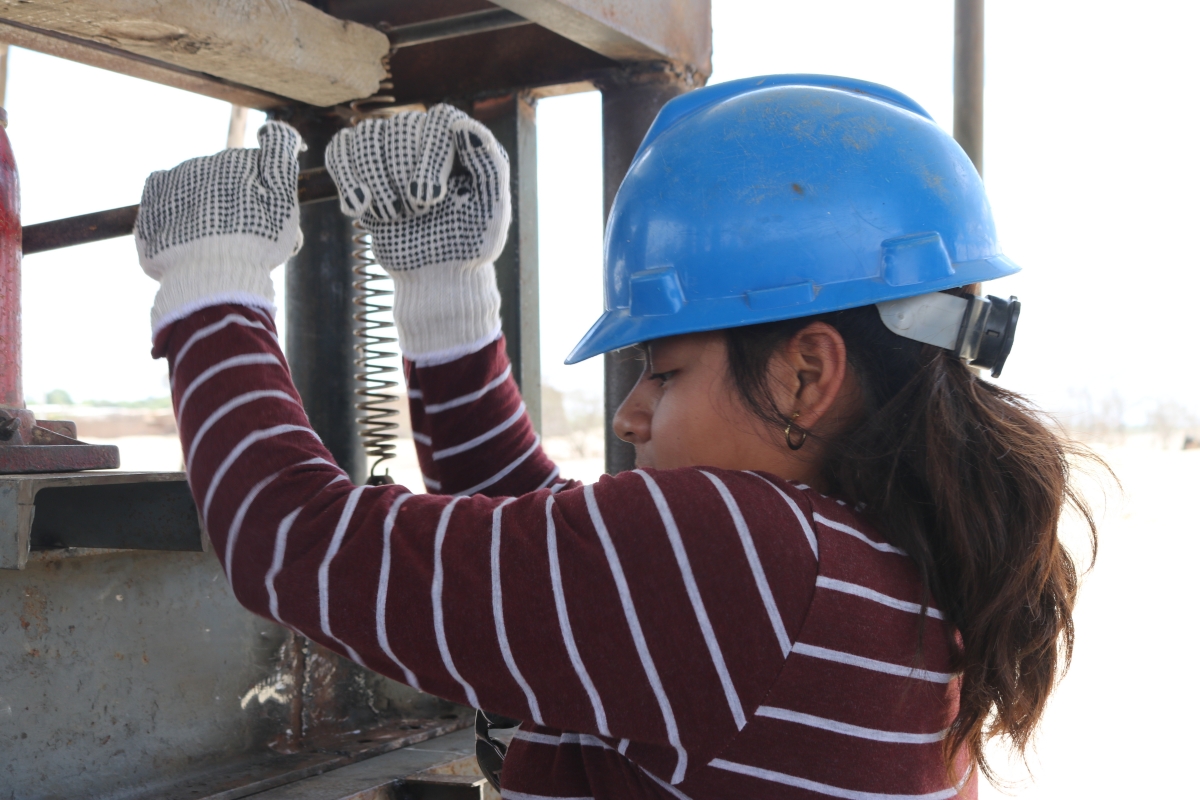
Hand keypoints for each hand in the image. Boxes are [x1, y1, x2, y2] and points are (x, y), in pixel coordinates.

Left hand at [136, 122, 303, 334]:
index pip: (252, 172)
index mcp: (233, 161)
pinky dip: (175, 217)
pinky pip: (162, 202)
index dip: (264, 196)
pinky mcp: (148, 210)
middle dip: (233, 203)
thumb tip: (273, 127)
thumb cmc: (255, 240)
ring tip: (215, 246)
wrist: (210, 277)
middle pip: (222, 182)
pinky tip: (188, 237)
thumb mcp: (283, 195)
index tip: (267, 221)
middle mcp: (199, 165)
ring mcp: (170, 186)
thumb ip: (280, 154)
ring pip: (193, 192)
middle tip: (243, 239)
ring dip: (205, 210)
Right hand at [325, 104, 510, 271]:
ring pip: (367, 136)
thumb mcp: (494, 209)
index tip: (431, 198)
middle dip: (404, 176)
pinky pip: (340, 150)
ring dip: (377, 182)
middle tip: (418, 212)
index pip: (438, 120)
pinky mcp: (362, 168)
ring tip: (393, 216)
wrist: (438, 272)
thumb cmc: (471, 241)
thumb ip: (490, 164)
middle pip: (400, 127)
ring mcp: (390, 148)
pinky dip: (345, 178)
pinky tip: (359, 208)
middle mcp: (425, 136)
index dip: (430, 157)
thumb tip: (463, 123)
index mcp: (461, 140)